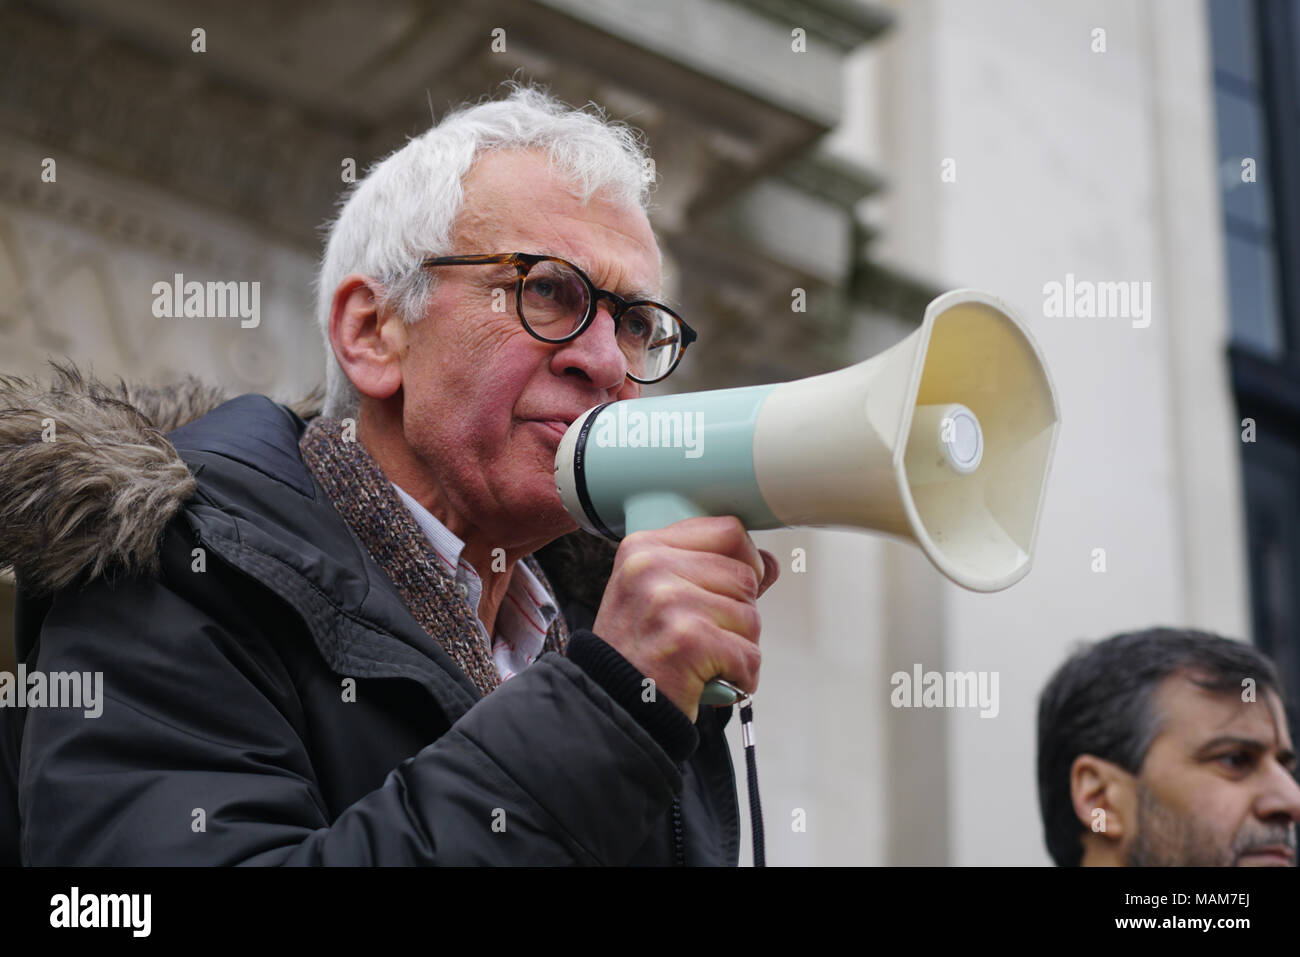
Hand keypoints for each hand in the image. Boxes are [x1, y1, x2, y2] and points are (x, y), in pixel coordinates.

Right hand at [591, 516, 778, 722]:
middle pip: (745, 577)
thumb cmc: (637, 651)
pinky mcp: (688, 640)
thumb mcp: (657, 593)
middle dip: (739, 614)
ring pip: (751, 617)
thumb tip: (770, 563)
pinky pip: (749, 654)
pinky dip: (741, 676)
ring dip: (739, 647)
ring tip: (705, 658)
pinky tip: (713, 679)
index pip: (727, 530)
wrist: (614, 704)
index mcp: (644, 547)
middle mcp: (652, 567)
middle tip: (705, 635)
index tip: (729, 588)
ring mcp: (669, 602)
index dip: (744, 560)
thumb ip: (711, 571)